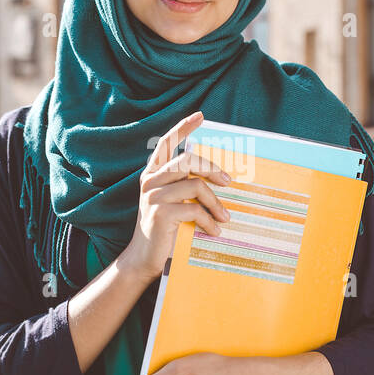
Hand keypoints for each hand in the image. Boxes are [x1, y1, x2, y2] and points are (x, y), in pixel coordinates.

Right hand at [116, 111, 232, 284]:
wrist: (145, 259)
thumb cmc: (165, 230)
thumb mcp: (173, 202)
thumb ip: (184, 185)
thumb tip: (218, 176)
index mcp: (153, 174)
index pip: (166, 143)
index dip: (183, 127)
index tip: (200, 116)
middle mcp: (150, 181)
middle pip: (187, 161)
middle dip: (212, 169)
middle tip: (228, 182)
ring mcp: (153, 196)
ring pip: (195, 186)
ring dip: (215, 204)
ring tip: (224, 218)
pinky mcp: (160, 212)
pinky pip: (194, 208)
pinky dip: (209, 220)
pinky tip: (213, 231)